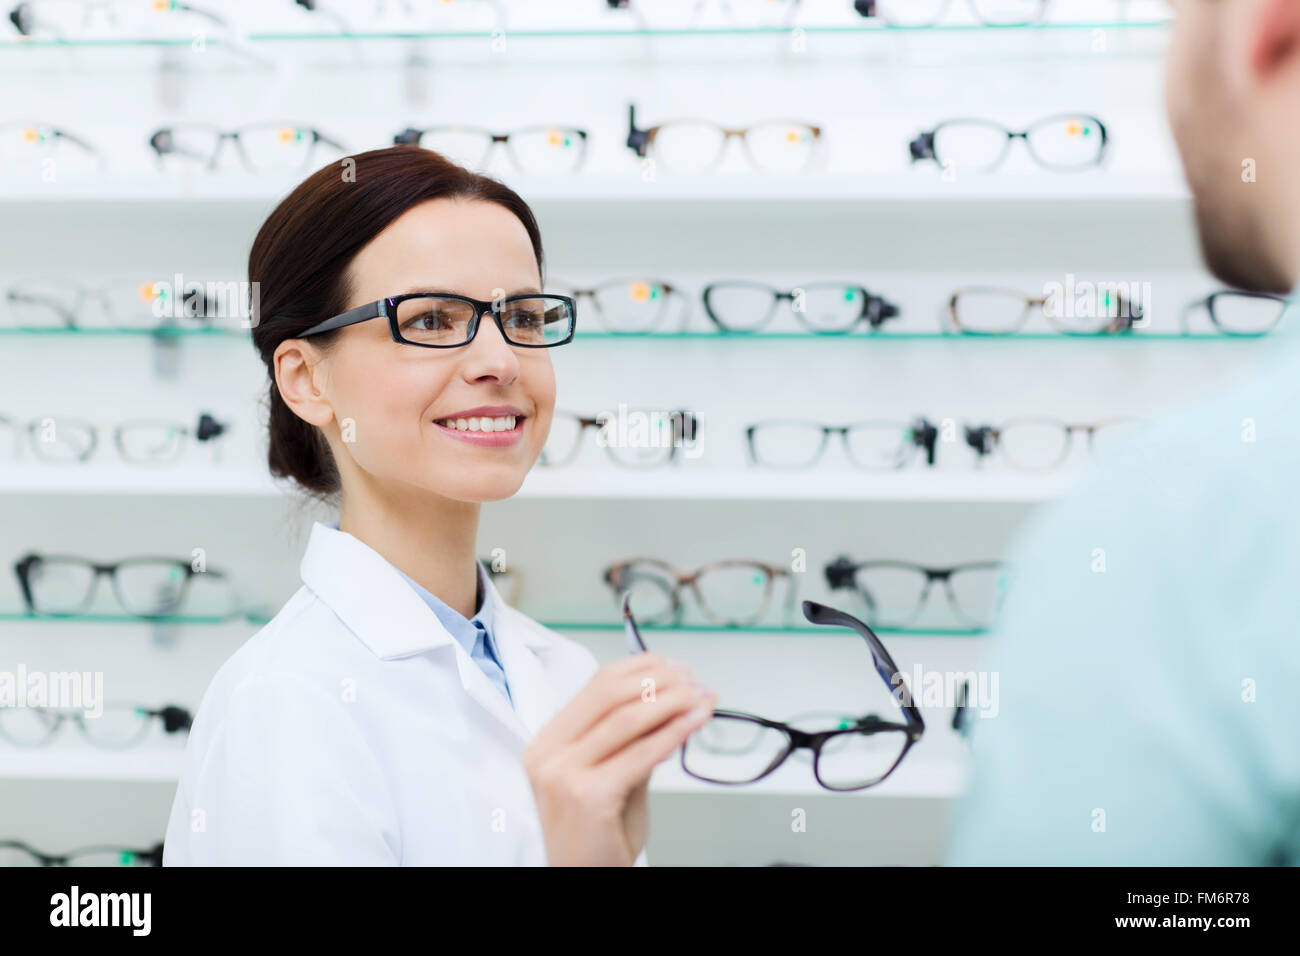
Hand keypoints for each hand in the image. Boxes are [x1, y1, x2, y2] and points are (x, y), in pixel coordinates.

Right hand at [522, 653, 716, 865]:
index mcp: (547, 742)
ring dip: (673, 701)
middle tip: (694, 681)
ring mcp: (564, 775)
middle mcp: (548, 754)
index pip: (597, 684)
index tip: (675, 667)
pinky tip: (696, 721)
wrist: (580, 881)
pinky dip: (674, 732)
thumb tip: (672, 702)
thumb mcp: (611, 777)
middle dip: (660, 680)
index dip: (642, 668)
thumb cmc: (595, 837)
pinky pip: (641, 754)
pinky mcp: (588, 797)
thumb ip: (633, 742)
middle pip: (609, 692)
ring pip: (627, 718)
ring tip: (702, 698)